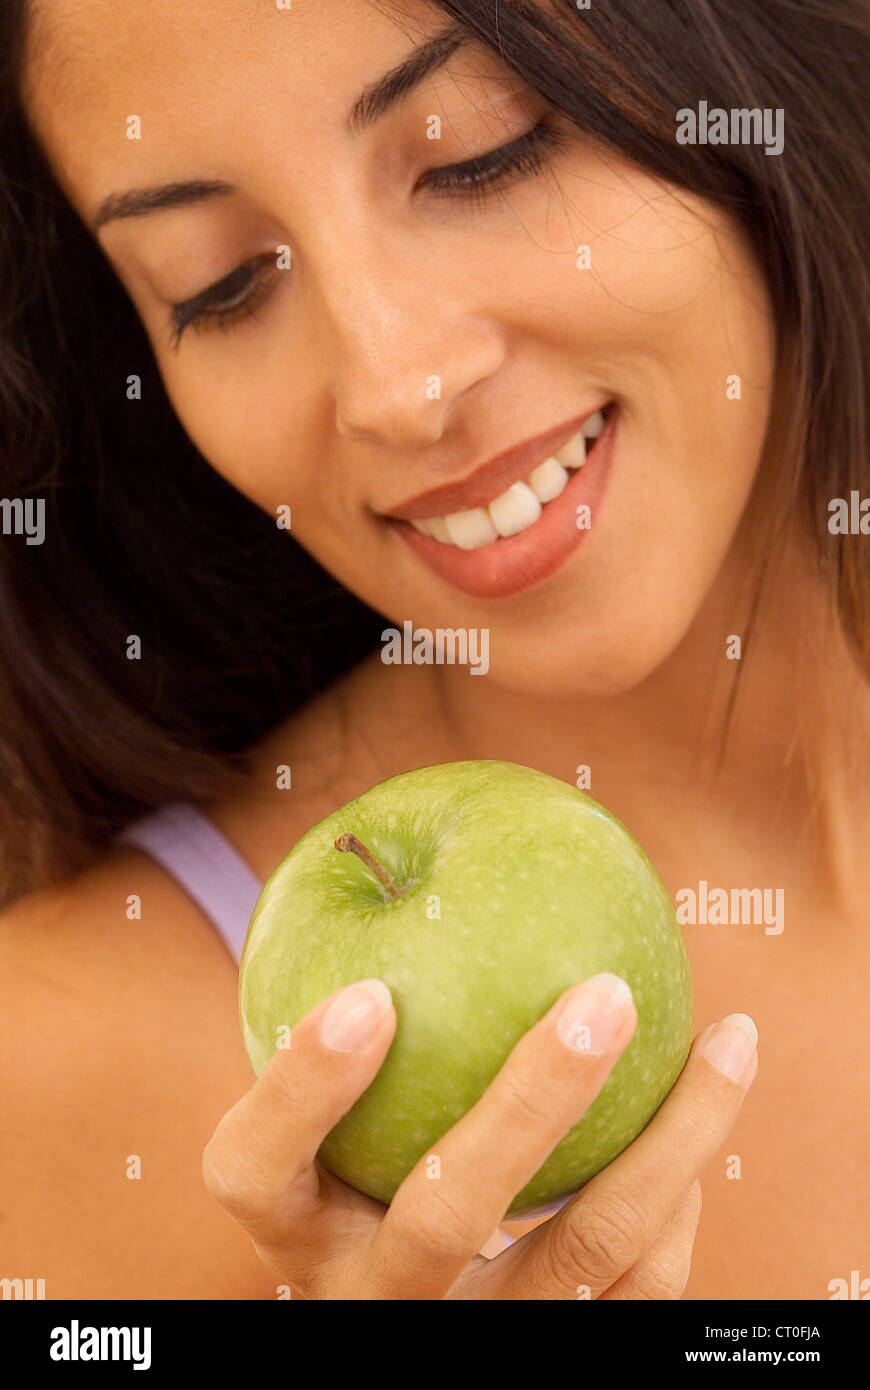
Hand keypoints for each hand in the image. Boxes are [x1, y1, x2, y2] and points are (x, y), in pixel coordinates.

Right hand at [202, 974, 756, 1298]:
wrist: (419, 1306)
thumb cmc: (375, 1161)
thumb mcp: (341, 1118)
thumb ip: (362, 1020)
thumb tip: (420, 853)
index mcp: (296, 1231)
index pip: (255, 1170)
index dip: (303, 1088)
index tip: (370, 992)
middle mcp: (372, 1299)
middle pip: (445, 1219)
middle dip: (532, 1101)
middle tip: (606, 993)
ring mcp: (467, 1337)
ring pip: (582, 1254)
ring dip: (668, 1141)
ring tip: (728, 1037)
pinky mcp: (558, 1351)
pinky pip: (637, 1285)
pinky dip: (679, 1190)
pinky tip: (701, 1108)